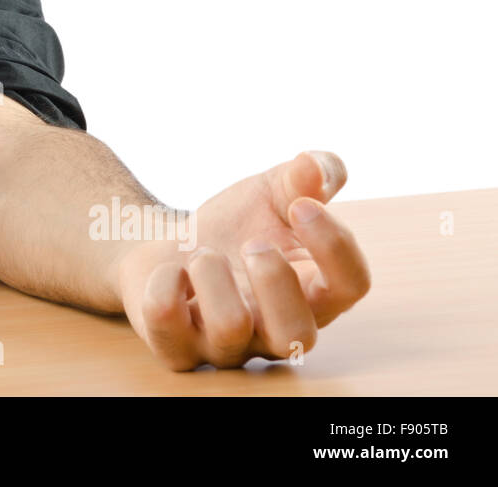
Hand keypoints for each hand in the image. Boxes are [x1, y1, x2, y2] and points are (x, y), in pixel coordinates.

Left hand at [115, 150, 371, 369]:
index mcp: (313, 294)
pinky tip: (171, 273)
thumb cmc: (235, 228)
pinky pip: (165, 321)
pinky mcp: (176, 348)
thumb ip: (305, 176)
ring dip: (211, 272)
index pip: (351, 287)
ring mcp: (225, 348)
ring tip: (203, 255)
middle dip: (275, 280)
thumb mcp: (273, 192)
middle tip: (253, 243)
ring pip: (230, 328)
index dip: (334, 243)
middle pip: (299, 337)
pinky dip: (164, 282)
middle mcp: (275, 333)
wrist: (168, 245)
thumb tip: (314, 166)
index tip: (300, 204)